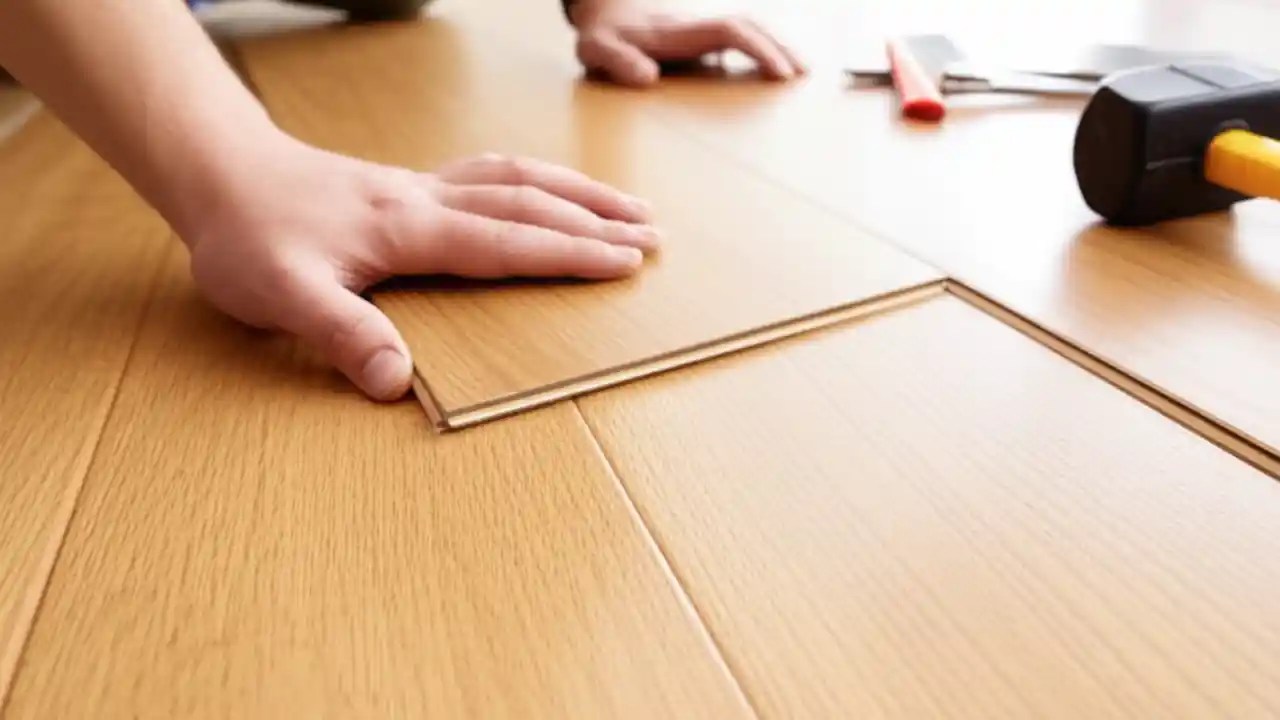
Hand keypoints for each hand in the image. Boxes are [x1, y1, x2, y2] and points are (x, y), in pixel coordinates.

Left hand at [184, 136, 659, 400]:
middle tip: (653, 236)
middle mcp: (427, 199)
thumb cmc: (249, 238)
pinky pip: (492, 173)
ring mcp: (422, 186)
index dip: (569, 252)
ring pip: (517, 177)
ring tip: (628, 205)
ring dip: (576, 191)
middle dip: (595, 218)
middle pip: (529, 201)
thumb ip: (343, 334)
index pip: (507, 241)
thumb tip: (398, 383)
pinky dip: (537, 181)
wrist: (220, 175)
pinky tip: (548, 192)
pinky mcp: (410, 185)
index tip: (624, 262)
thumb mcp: (282, 296)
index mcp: (410, 229)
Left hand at [569, 0, 806, 86]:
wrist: (604, 7)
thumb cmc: (601, 34)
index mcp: (677, 32)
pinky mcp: (703, 33)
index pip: (728, 30)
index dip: (757, 48)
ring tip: (802, 70)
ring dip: (777, 44)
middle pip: (750, 23)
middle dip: (780, 46)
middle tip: (804, 74)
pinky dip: (764, 46)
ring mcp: (702, 27)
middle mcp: (696, 24)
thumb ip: (617, 61)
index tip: (778, 73)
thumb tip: (647, 78)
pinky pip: (741, 34)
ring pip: (750, 25)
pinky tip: (777, 65)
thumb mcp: (595, 49)